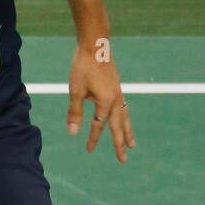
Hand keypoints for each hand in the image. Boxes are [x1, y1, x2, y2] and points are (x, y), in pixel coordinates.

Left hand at [66, 44, 135, 161]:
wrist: (96, 45)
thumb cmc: (83, 66)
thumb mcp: (75, 90)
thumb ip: (75, 112)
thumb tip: (73, 132)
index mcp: (105, 102)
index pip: (99, 125)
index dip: (93, 138)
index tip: (88, 150)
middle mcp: (116, 100)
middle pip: (119, 126)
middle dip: (121, 143)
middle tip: (124, 159)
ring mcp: (118, 93)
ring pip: (125, 117)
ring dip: (128, 132)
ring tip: (132, 144)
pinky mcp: (117, 87)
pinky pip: (124, 108)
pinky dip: (125, 118)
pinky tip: (124, 119)